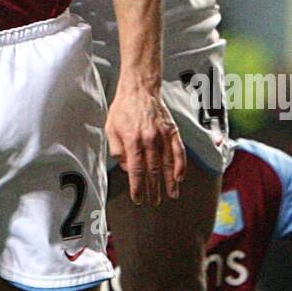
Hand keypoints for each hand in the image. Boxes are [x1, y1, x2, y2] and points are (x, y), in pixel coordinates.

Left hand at [106, 83, 185, 205]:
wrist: (139, 89)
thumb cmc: (123, 109)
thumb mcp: (110, 128)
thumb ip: (116, 150)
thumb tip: (126, 167)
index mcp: (132, 140)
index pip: (136, 170)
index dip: (137, 187)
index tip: (138, 199)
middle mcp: (149, 139)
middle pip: (153, 171)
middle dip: (154, 189)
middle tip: (154, 201)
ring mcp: (163, 135)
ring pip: (168, 163)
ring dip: (170, 182)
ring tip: (172, 195)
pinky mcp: (172, 130)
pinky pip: (179, 151)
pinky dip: (181, 165)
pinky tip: (180, 177)